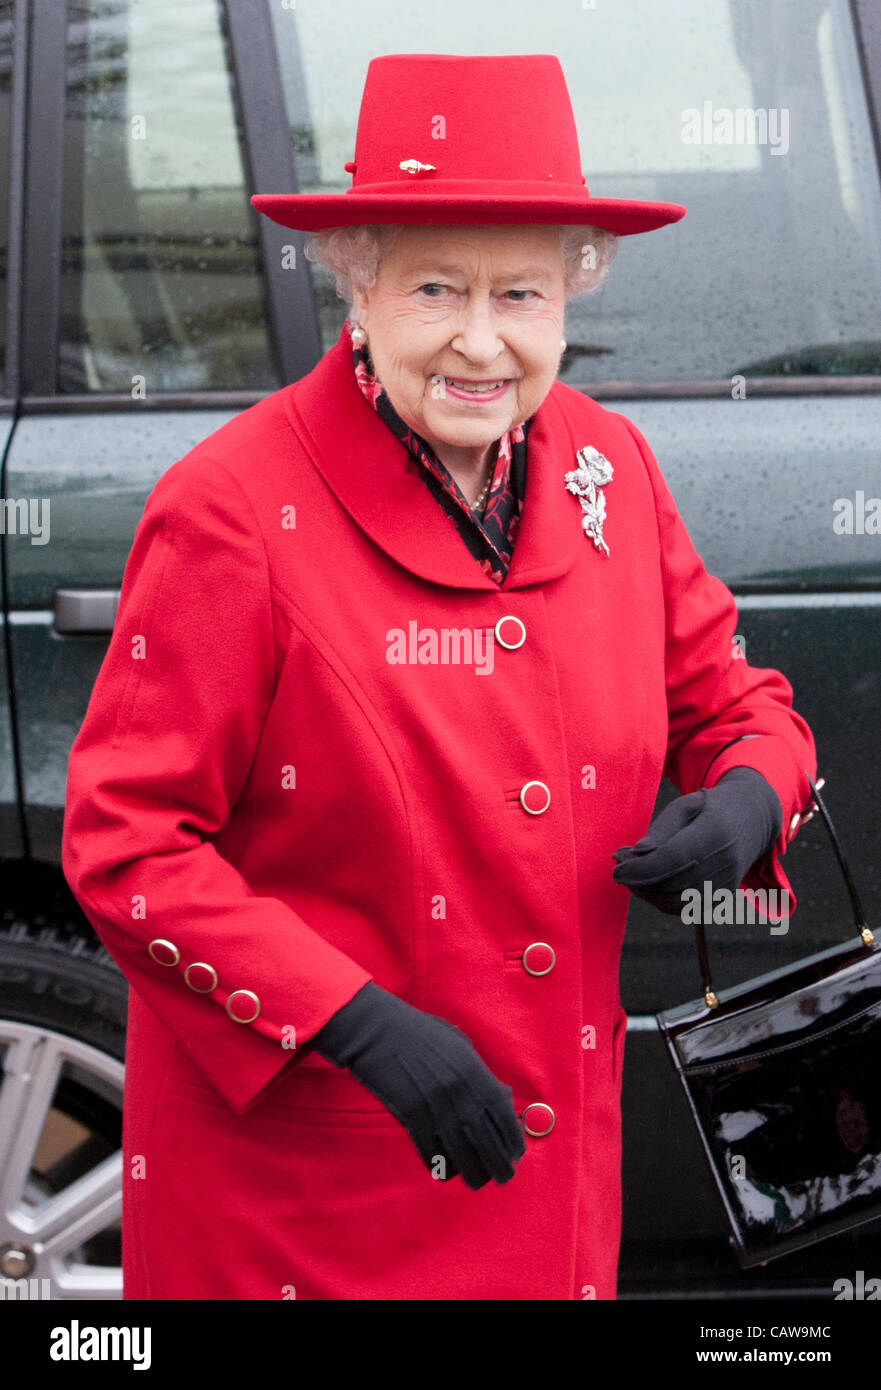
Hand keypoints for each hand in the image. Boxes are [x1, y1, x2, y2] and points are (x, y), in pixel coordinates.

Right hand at [311, 982, 525, 1188]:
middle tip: (503, 1178)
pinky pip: (431, 1151)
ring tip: (477, 1182)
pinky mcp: (411, 1117)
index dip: (513, 1140)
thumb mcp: (458, 1045)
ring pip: (461, 1154)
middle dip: (499, 1166)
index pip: (504, 1116)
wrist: (378, 1030)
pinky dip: (440, 1165)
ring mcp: (435, 1108)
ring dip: (472, 1173)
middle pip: (487, 1142)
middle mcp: (460, 1094)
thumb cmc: (419, 1033)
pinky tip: (445, 1172)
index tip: (515, 1155)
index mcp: (475, 1073)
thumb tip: (500, 1098)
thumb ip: (479, 1072)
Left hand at [610, 766, 782, 915]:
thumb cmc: (709, 809)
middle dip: (638, 880)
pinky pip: (682, 908)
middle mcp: (724, 863)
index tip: (616, 870)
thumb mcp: (685, 806)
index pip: (672, 859)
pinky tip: (648, 882)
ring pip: (674, 901)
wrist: (750, 821)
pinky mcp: (720, 897)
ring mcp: (724, 884)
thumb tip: (636, 855)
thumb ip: (660, 830)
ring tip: (631, 872)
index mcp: (714, 833)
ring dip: (646, 891)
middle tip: (620, 865)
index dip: (641, 869)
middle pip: (671, 884)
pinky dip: (660, 899)